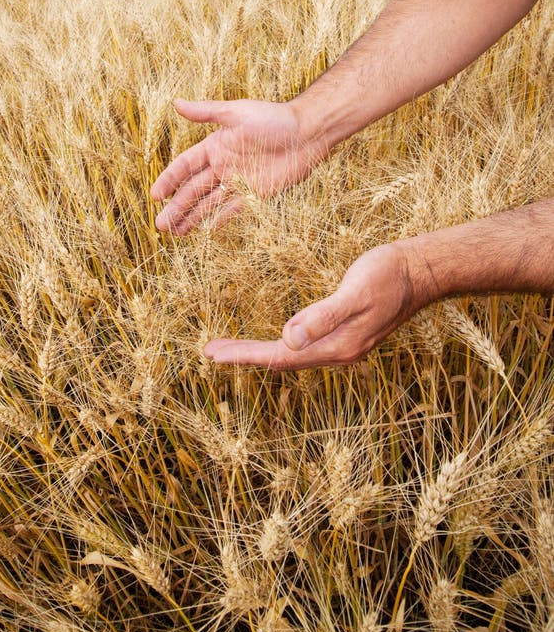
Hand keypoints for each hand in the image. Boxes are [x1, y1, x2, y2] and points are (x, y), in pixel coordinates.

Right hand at [150, 98, 327, 235]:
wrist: (307, 133)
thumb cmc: (273, 118)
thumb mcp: (236, 113)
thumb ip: (206, 112)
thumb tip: (176, 103)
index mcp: (216, 146)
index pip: (186, 166)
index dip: (170, 180)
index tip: (155, 196)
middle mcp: (224, 165)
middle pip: (194, 190)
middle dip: (177, 207)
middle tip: (160, 225)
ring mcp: (239, 181)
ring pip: (210, 203)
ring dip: (192, 217)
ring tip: (175, 233)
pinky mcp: (256, 195)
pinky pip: (232, 210)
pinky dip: (217, 220)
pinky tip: (203, 231)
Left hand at [203, 242, 431, 369]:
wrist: (421, 271)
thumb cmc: (389, 275)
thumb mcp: (356, 291)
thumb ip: (324, 315)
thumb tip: (289, 337)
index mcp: (338, 346)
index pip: (281, 357)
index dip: (245, 356)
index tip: (214, 354)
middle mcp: (339, 352)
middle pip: (282, 360)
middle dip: (245, 356)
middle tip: (210, 352)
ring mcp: (344, 345)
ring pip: (292, 355)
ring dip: (260, 352)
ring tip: (230, 349)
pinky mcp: (346, 333)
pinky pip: (305, 346)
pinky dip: (281, 345)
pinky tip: (276, 339)